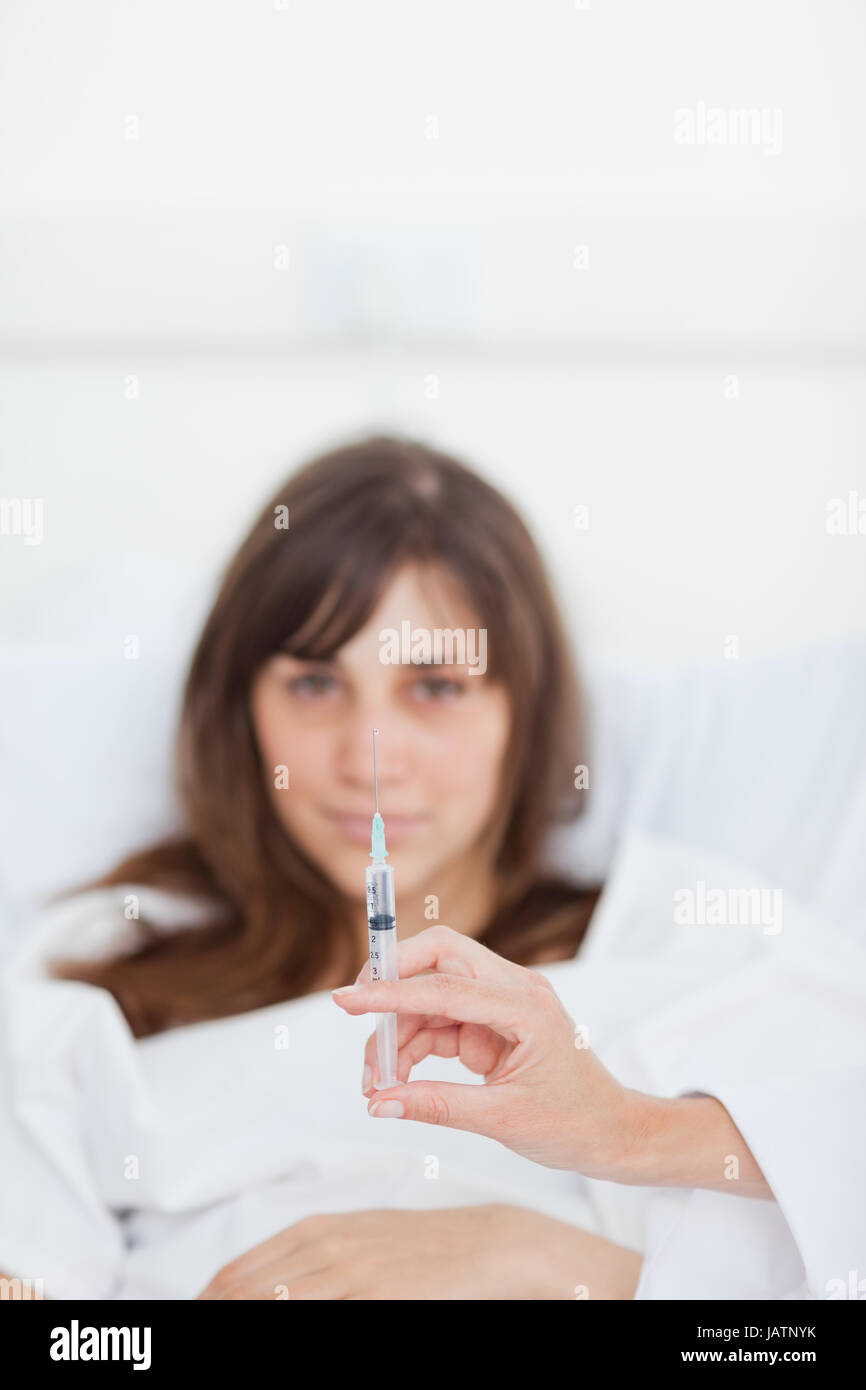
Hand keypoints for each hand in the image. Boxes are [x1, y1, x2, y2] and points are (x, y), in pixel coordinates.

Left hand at [196, 1205, 642, 1299]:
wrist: (490, 1245)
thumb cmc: (423, 1252)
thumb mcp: (358, 1246)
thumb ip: (308, 1266)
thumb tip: (255, 1292)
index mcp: (312, 1233)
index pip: (233, 1278)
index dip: (206, 1301)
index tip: (189, 1319)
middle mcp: (322, 1249)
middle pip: (240, 1294)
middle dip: (214, 1311)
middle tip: (186, 1337)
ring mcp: (348, 1273)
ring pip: (270, 1303)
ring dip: (241, 1318)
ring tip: (216, 1334)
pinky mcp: (376, 1293)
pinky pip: (316, 1315)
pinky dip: (288, 1320)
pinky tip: (277, 1320)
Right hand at [332, 924, 633, 1175]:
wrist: (612, 1132)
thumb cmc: (574, 1122)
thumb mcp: (503, 1120)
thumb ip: (438, 1105)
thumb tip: (378, 1103)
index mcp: (526, 1005)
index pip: (446, 986)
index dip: (391, 992)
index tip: (346, 999)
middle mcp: (513, 990)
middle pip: (439, 955)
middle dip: (393, 979)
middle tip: (355, 1010)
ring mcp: (500, 1002)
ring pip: (431, 994)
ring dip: (397, 1031)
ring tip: (375, 1083)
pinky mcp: (490, 1022)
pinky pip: (438, 1020)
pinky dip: (412, 1046)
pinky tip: (395, 1081)